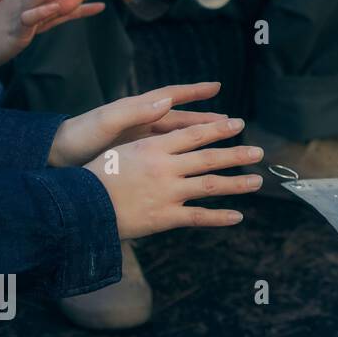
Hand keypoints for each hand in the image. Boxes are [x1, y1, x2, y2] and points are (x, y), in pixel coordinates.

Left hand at [49, 81, 227, 166]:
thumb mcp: (106, 123)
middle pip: (181, 120)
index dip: (194, 91)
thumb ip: (134, 112)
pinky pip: (166, 156)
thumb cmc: (78, 137)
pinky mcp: (136, 159)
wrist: (56, 159)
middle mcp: (142, 123)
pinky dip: (182, 159)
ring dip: (199, 140)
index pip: (171, 95)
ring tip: (221, 143)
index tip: (216, 87)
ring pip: (177, 140)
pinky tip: (194, 167)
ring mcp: (139, 142)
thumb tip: (166, 101)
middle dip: (206, 120)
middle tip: (231, 122)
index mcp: (137, 110)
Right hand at [86, 116, 263, 239]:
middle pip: (209, 158)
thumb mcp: (121, 148)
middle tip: (259, 151)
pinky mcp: (164, 217)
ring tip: (258, 182)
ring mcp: (167, 193)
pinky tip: (238, 217)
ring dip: (237, 183)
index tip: (238, 124)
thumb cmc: (95, 175)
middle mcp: (165, 167)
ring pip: (210, 185)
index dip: (218, 129)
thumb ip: (148, 139)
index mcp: (153, 147)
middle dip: (237, 154)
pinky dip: (219, 217)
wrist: (78, 206)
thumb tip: (163, 120)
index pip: (194, 134)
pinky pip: (198, 217)